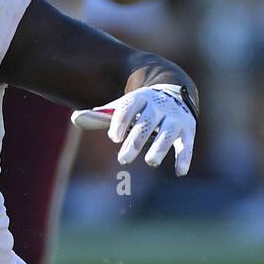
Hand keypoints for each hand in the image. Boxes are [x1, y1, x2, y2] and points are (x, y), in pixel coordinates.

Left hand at [72, 83, 197, 176]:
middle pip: (146, 123)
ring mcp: (174, 118)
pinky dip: (184, 157)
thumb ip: (101, 115)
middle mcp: (158, 106)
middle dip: (135, 141)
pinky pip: (186, 144)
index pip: (128, 108)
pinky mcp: (187, 131)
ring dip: (160, 147)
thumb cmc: (140, 106)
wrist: (173, 91)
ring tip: (150, 161)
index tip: (114, 137)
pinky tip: (180, 172)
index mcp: (139, 98)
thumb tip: (75, 119)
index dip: (121, 122)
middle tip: (123, 159)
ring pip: (167, 133)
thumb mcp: (122, 106)